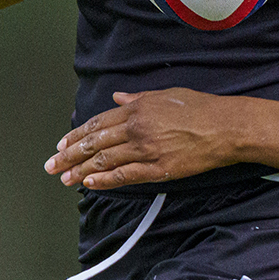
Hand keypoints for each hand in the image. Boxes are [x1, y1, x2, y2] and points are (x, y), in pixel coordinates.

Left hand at [45, 89, 234, 189]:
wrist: (225, 127)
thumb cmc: (199, 108)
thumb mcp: (165, 95)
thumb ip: (137, 99)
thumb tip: (117, 99)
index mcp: (137, 110)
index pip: (98, 124)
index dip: (77, 136)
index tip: (62, 145)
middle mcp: (137, 129)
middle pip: (95, 144)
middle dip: (69, 156)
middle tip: (52, 166)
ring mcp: (146, 150)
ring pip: (105, 162)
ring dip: (81, 171)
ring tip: (65, 178)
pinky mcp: (158, 169)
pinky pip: (124, 176)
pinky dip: (104, 181)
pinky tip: (90, 184)